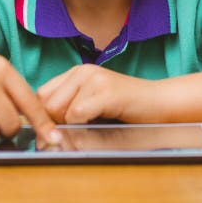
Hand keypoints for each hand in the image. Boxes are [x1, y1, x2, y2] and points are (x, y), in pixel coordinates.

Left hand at [37, 64, 157, 123]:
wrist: (159, 102)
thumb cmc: (126, 108)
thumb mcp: (92, 103)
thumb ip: (69, 108)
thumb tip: (43, 131)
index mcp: (76, 72)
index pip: (42, 96)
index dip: (47, 117)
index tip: (61, 129)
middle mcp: (83, 71)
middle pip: (47, 104)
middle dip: (57, 124)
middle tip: (78, 130)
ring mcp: (94, 79)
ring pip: (59, 111)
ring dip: (70, 126)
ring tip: (91, 125)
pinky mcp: (105, 92)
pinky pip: (76, 115)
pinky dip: (82, 127)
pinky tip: (99, 124)